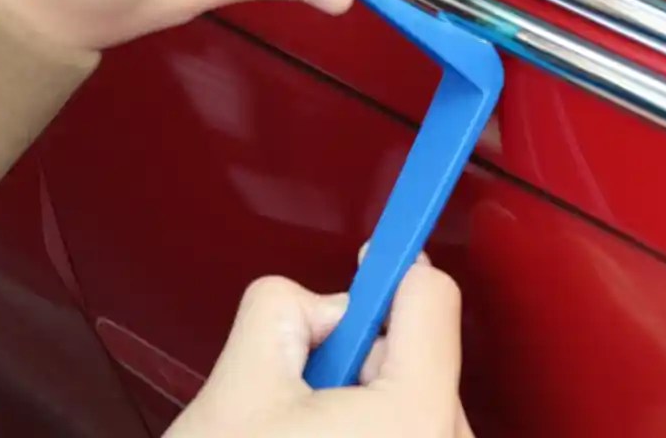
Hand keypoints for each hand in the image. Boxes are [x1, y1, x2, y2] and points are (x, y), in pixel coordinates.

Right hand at [165, 268, 474, 437]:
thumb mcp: (236, 394)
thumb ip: (277, 315)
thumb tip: (303, 303)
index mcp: (416, 414)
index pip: (428, 298)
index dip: (391, 267)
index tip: (383, 246)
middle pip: (418, 356)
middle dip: (356, 354)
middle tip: (296, 386)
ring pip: (411, 405)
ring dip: (359, 404)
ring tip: (297, 437)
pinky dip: (371, 436)